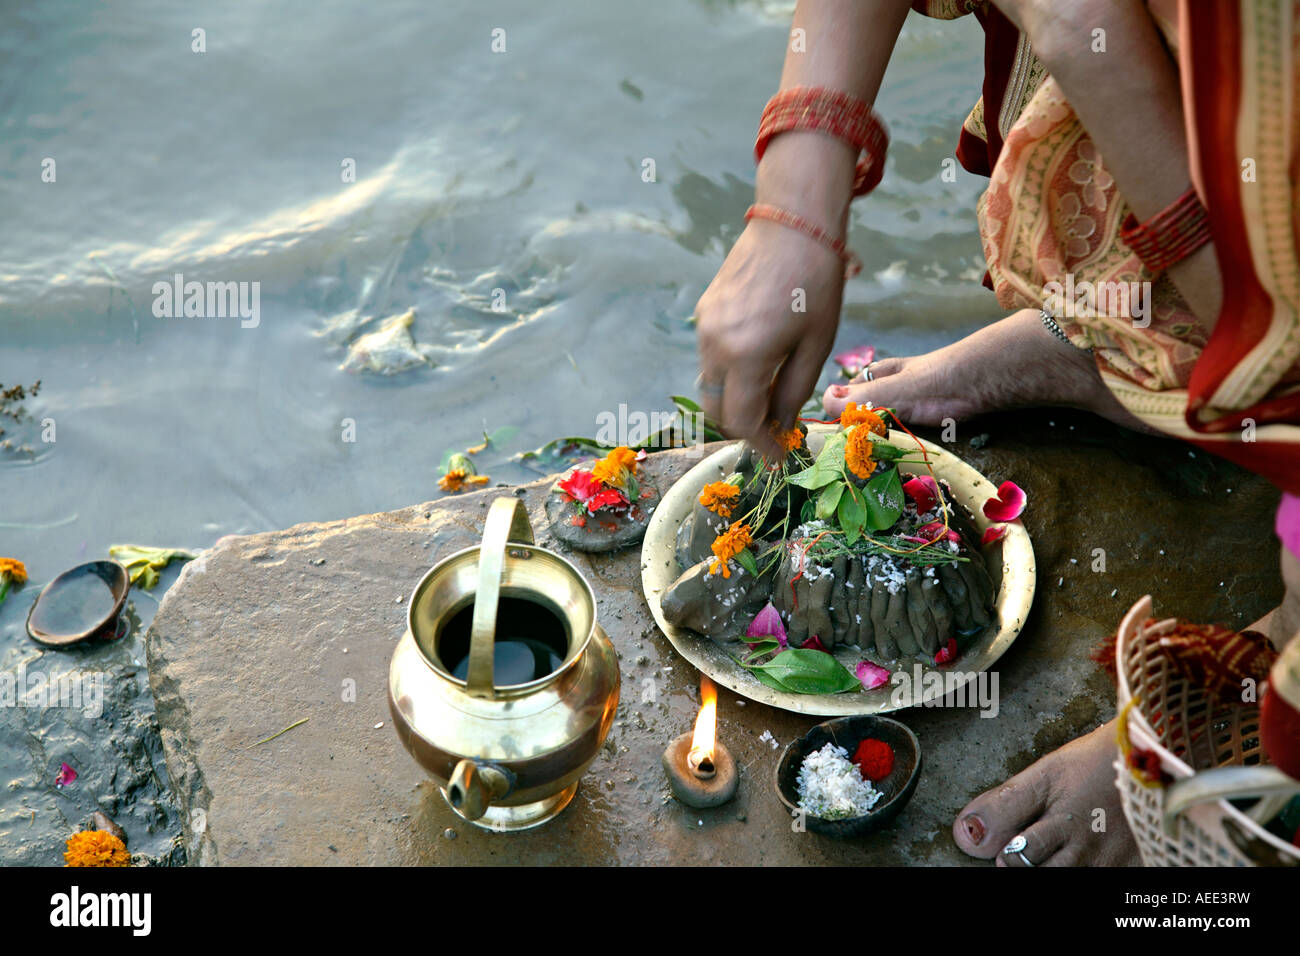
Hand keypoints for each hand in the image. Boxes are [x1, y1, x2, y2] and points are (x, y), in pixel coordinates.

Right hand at [695, 217, 845, 459]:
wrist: (792, 225)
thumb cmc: (816, 284)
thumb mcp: (815, 345)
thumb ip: (794, 392)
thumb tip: (783, 426)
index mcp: (746, 357)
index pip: (743, 421)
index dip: (761, 443)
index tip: (779, 454)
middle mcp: (715, 347)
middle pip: (718, 409)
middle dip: (745, 426)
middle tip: (776, 428)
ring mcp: (703, 329)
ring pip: (710, 386)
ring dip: (737, 399)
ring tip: (771, 394)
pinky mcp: (703, 314)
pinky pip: (710, 358)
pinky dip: (730, 373)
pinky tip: (760, 362)